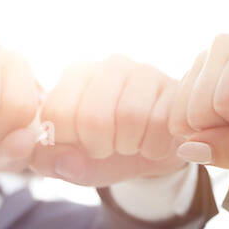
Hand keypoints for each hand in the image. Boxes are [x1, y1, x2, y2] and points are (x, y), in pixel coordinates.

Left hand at [31, 55, 185, 185]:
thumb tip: (67, 163)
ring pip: (131, 117)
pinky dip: (155, 147)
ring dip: (130, 146)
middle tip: (110, 148)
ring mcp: (145, 73)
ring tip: (132, 144)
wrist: (152, 151)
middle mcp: (109, 66)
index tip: (81, 146)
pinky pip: (162, 123)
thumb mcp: (72, 162)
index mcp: (75, 75)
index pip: (57, 114)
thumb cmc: (105, 151)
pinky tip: (153, 142)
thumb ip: (52, 163)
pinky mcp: (176, 88)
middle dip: (101, 148)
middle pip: (94, 118)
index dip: (69, 145)